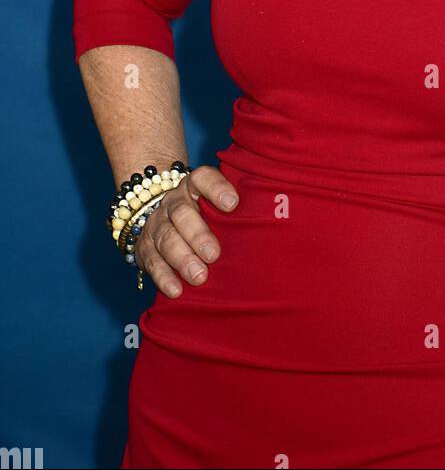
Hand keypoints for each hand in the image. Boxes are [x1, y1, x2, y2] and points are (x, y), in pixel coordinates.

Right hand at [133, 164, 237, 297]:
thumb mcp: (218, 206)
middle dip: (198, 234)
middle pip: (182, 213)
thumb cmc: (207, 215)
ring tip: (199, 276)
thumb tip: (276, 222)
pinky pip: (151, 261)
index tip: (233, 204)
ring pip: (165, 238)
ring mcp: (156, 223)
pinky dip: (163, 277)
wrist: (166, 218)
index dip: (216, 188)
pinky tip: (176, 291)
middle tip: (214, 254)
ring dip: (182, 258)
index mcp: (194, 186)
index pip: (202, 178)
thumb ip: (238, 212)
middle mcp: (173, 202)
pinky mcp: (144, 248)